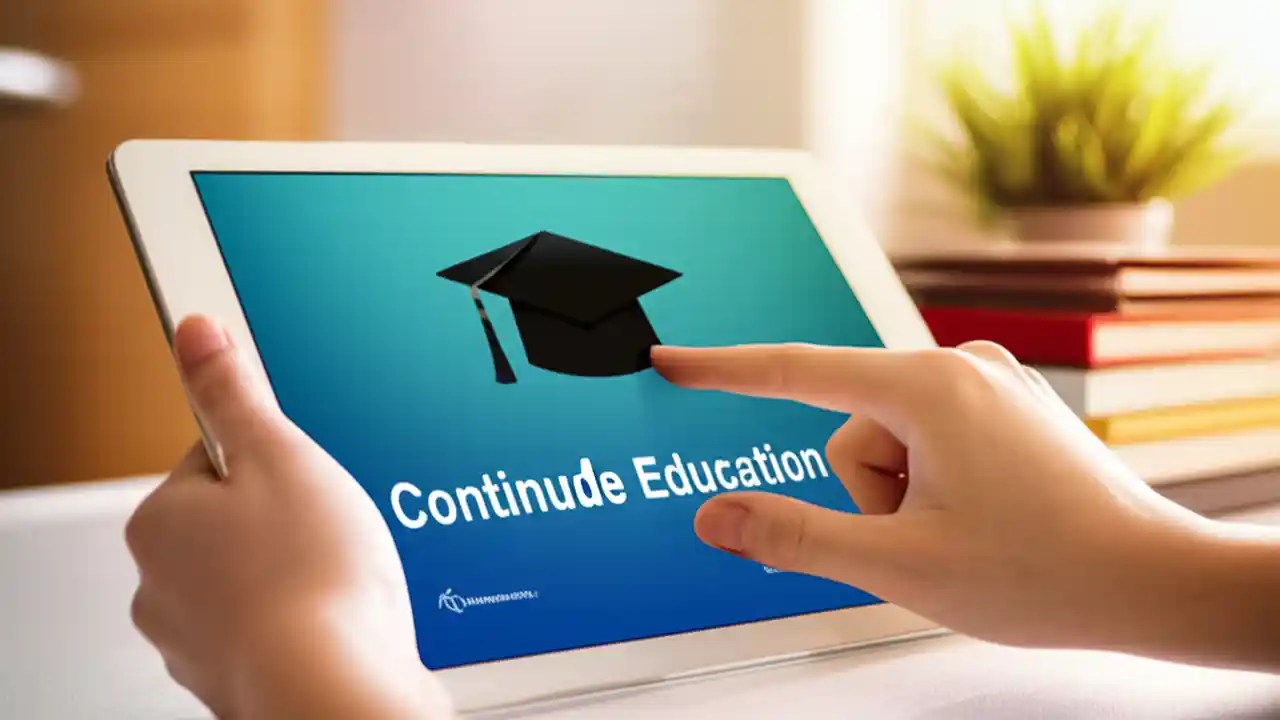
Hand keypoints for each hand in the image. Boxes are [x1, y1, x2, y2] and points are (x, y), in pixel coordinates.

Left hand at [126, 316, 450, 718]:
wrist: (335, 690)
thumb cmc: (310, 582)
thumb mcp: (279, 455)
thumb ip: (233, 392)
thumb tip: (194, 332)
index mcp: (159, 522)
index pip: (215, 460)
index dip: (275, 460)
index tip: (306, 478)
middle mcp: (161, 587)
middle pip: (236, 523)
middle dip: (289, 520)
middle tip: (331, 527)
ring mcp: (197, 641)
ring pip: (258, 578)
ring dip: (300, 572)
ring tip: (342, 576)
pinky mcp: (240, 679)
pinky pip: (278, 628)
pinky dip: (309, 620)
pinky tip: (341, 616)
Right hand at [654, 342, 1279, 668]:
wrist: (1155, 583)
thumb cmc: (1046, 573)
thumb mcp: (899, 565)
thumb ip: (793, 537)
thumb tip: (715, 518)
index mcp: (929, 388)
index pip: (796, 371)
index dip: (722, 371)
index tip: (669, 362)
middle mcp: (960, 367)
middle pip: (851, 432)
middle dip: (869, 497)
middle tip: (927, 543)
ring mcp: (988, 386)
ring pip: (888, 444)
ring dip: (902, 500)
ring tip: (964, 535)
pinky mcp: (1004, 409)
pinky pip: (927, 442)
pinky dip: (930, 486)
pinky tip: (982, 519)